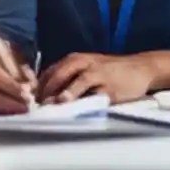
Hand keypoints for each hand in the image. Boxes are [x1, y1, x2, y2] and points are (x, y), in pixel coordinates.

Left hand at [37, 53, 154, 104]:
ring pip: (77, 82)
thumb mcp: (86, 68)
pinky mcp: (111, 87)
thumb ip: (67, 79)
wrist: (140, 67)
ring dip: (63, 94)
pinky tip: (77, 109)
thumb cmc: (109, 71)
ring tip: (53, 105)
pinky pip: (96, 95)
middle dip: (46, 91)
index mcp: (74, 59)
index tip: (29, 102)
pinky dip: (85, 102)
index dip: (38, 88)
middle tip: (36, 107)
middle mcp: (84, 63)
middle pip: (59, 75)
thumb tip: (44, 97)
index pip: (50, 73)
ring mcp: (98, 74)